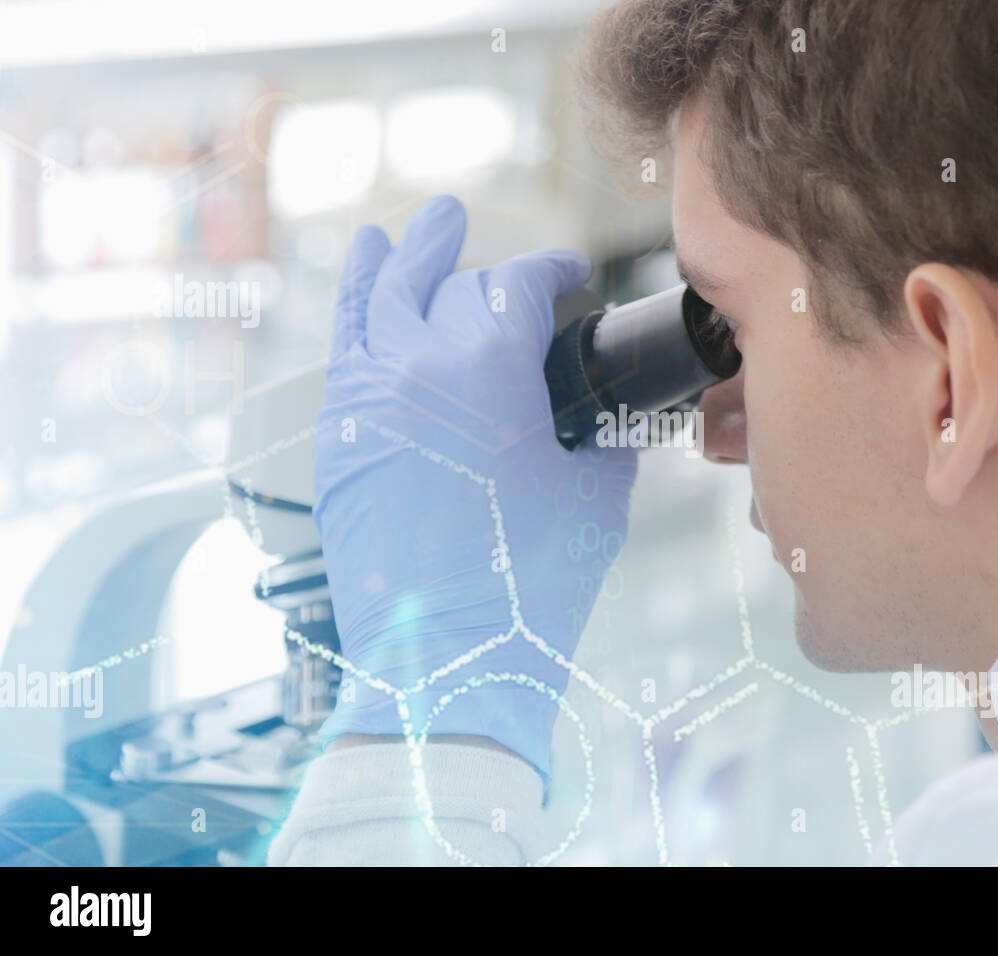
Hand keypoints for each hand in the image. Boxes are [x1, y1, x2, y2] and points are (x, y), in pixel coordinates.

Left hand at [312, 196, 637, 791]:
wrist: (449, 658)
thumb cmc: (532, 582)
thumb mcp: (596, 497)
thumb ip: (604, 439)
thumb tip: (607, 422)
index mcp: (489, 363)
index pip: (522, 284)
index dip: (555, 269)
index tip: (574, 275)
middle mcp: (416, 361)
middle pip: (452, 287)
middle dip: (487, 271)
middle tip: (507, 262)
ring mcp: (366, 397)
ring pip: (379, 298)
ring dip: (403, 256)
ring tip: (416, 227)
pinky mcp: (338, 439)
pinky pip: (342, 350)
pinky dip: (355, 306)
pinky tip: (365, 283)